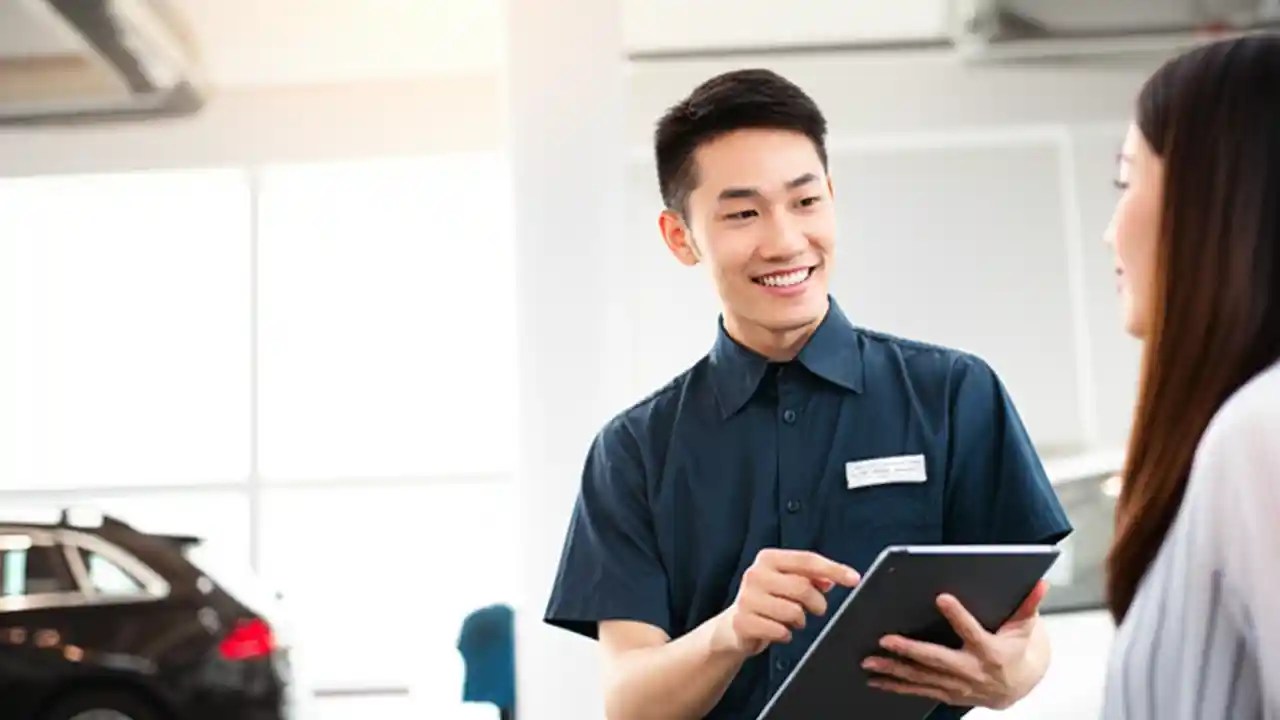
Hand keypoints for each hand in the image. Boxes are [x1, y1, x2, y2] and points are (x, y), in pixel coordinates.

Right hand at [713, 549, 859, 656]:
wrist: (734, 627)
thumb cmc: (768, 601)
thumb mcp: (787, 583)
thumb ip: (810, 578)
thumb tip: (830, 580)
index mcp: (768, 558)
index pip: (807, 560)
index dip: (833, 569)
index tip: (855, 579)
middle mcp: (755, 574)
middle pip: (803, 587)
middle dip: (817, 603)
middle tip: (817, 610)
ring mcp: (747, 598)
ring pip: (793, 611)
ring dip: (800, 621)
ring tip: (793, 621)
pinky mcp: (743, 621)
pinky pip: (780, 631)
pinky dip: (786, 635)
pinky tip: (779, 632)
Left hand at [862, 580, 1050, 709]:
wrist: (1019, 686)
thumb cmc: (1018, 649)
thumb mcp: (1026, 627)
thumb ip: (1029, 605)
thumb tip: (1041, 583)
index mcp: (991, 651)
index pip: (973, 631)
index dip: (959, 615)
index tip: (942, 597)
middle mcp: (972, 671)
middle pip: (937, 659)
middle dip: (909, 650)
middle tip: (886, 639)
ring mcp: (957, 685)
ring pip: (922, 678)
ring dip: (894, 670)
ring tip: (870, 662)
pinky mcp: (947, 693)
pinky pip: (918, 691)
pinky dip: (896, 687)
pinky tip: (876, 681)